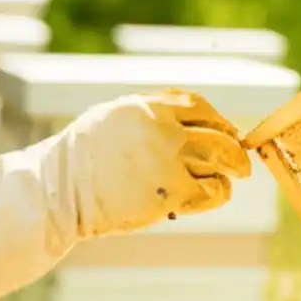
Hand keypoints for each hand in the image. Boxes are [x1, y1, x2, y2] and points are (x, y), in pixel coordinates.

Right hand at [33, 88, 250, 238]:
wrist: (58, 191)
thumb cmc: (84, 156)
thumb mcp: (115, 117)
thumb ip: (152, 112)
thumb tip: (197, 118)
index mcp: (148, 107)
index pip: (199, 107)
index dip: (219, 121)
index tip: (227, 132)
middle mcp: (163, 129)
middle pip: (219, 136)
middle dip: (236, 150)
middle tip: (242, 163)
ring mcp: (168, 161)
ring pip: (219, 162)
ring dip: (229, 172)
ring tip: (228, 180)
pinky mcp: (171, 192)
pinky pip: (212, 191)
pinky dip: (218, 192)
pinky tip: (215, 194)